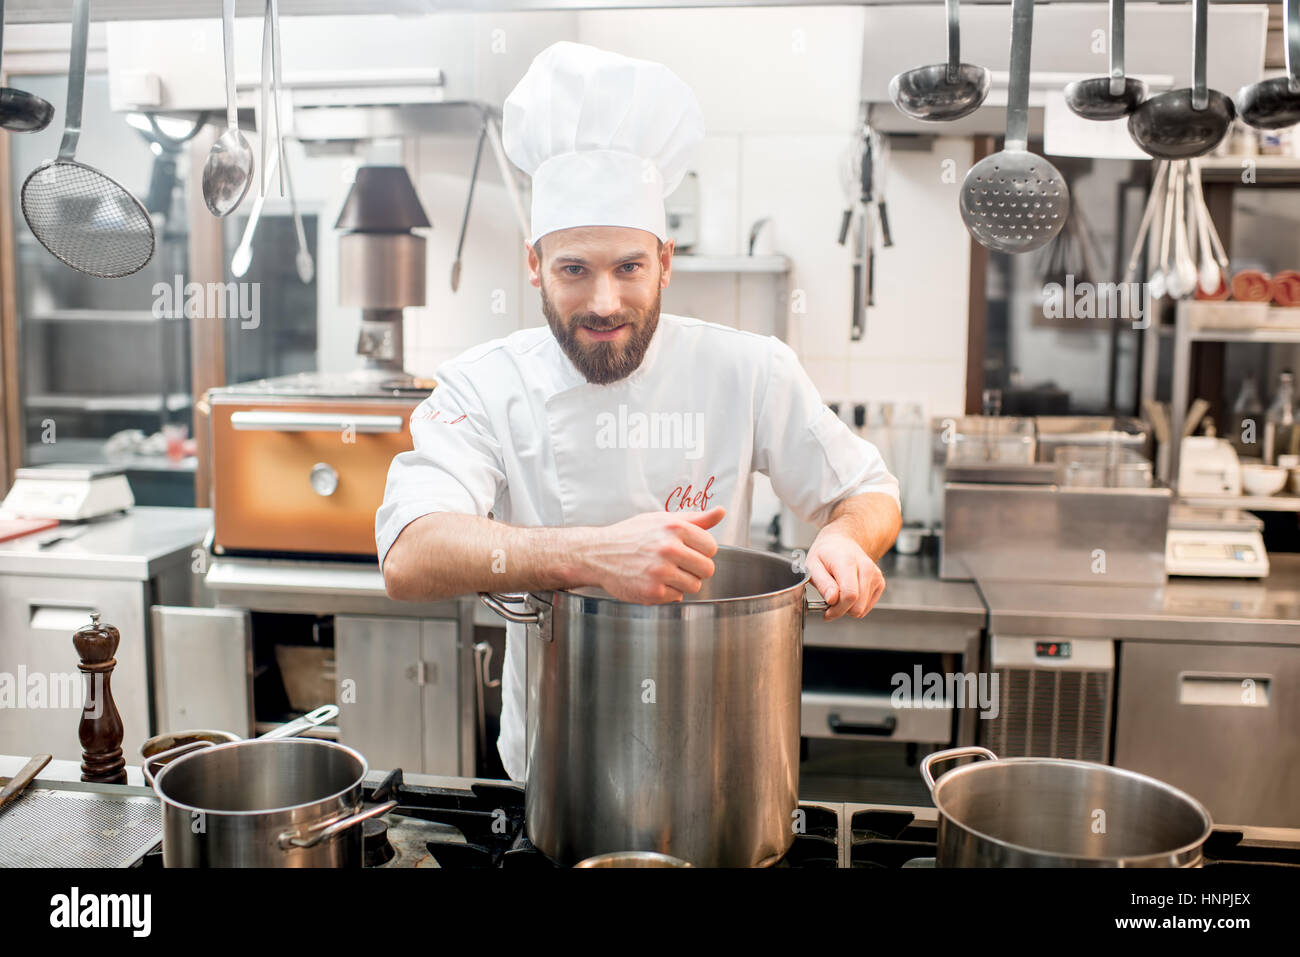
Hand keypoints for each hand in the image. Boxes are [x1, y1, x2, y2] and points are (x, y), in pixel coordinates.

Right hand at [582, 507, 723, 603]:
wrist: (598, 554)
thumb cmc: (631, 536)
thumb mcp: (662, 520)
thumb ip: (695, 519)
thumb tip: (720, 512)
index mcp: (675, 528)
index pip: (711, 547)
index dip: (701, 551)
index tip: (687, 550)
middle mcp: (669, 548)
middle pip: (707, 569)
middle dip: (695, 569)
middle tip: (676, 564)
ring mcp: (661, 572)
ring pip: (694, 586)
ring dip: (682, 582)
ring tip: (663, 572)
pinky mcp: (652, 592)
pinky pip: (677, 597)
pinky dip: (667, 592)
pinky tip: (652, 580)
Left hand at [805, 532, 884, 620]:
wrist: (841, 543)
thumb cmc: (826, 554)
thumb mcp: (812, 565)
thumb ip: (822, 583)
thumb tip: (832, 599)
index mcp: (848, 562)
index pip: (850, 595)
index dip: (837, 609)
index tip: (826, 610)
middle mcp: (866, 568)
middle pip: (858, 606)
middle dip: (841, 610)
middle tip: (830, 602)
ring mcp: (875, 576)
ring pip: (863, 609)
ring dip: (848, 608)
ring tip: (838, 594)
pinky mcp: (880, 583)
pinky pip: (867, 607)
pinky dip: (856, 605)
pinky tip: (848, 593)